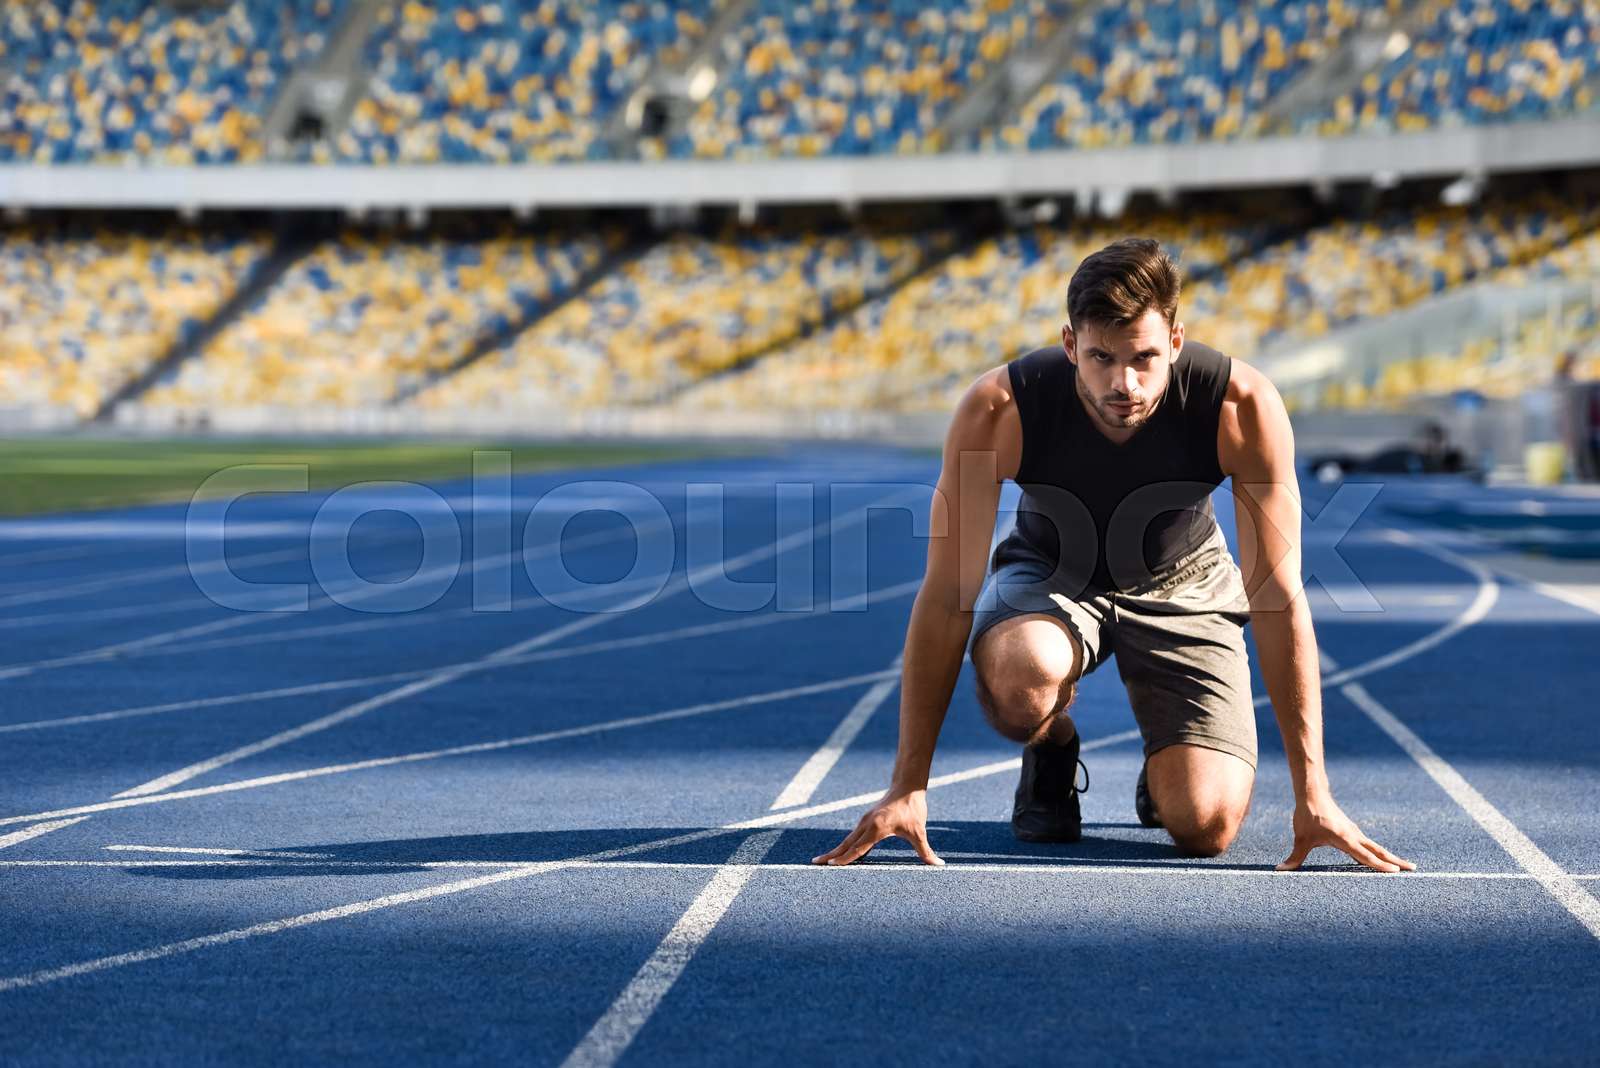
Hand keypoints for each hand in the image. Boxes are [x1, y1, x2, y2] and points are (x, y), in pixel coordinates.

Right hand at [812, 788, 943, 866]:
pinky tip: (843, 854)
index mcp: (877, 828)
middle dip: (831, 854)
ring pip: (848, 839)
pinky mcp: (867, 820)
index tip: (831, 865)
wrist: (907, 786)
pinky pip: (854, 836)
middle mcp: (866, 824)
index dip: (845, 858)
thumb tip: (939, 865)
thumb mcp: (919, 831)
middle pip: (846, 843)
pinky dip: (846, 845)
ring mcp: (865, 821)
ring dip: (836, 850)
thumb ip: (925, 851)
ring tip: (824, 861)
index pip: (858, 848)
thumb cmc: (912, 808)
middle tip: (814, 863)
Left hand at [1278, 796, 1414, 872]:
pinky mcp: (1352, 831)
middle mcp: (1354, 836)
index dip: (1379, 864)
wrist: (1313, 794)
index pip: (1365, 855)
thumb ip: (1295, 856)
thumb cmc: (1307, 816)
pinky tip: (1380, 859)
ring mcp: (1355, 833)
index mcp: (1345, 839)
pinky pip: (1368, 845)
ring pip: (1375, 847)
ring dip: (1389, 857)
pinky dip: (1378, 852)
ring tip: (1403, 866)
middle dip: (1395, 861)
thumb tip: (1280, 870)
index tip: (1395, 872)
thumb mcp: (1301, 838)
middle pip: (1378, 851)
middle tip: (1413, 869)